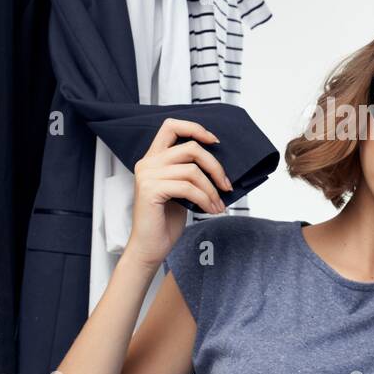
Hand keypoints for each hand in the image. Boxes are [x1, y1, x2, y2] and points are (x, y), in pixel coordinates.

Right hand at [124, 117, 232, 268]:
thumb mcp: (181, 189)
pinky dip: (205, 199)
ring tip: (218, 204)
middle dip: (215, 166)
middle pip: (190, 148)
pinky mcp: (150, 190)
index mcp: (153, 158)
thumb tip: (218, 164)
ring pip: (192, 170)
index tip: (215, 141)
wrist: (150, 247)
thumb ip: (190, 171)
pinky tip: (210, 209)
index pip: (171, 126)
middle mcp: (147, 163)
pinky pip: (188, 187)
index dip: (195, 128)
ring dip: (212, 189)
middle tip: (226, 185)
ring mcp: (147, 175)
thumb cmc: (165, 220)